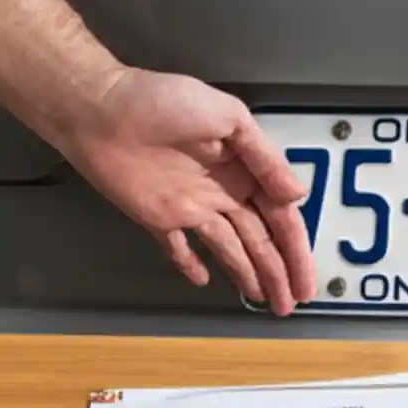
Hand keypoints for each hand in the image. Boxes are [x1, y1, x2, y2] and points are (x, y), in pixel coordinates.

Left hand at [59, 68, 315, 315]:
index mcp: (244, 168)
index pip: (278, 217)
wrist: (102, 111)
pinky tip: (203, 281)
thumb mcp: (229, 117)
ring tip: (265, 301)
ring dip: (248, 274)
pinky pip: (178, 247)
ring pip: (229, 248)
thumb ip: (264, 158)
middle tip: (290, 304)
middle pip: (259, 239)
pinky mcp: (159, 218)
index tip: (305, 281)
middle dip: (278, 272)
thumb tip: (297, 195)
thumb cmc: (166, 103)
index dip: (295, 250)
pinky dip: (190, 264)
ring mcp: (191, 207)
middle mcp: (223, 191)